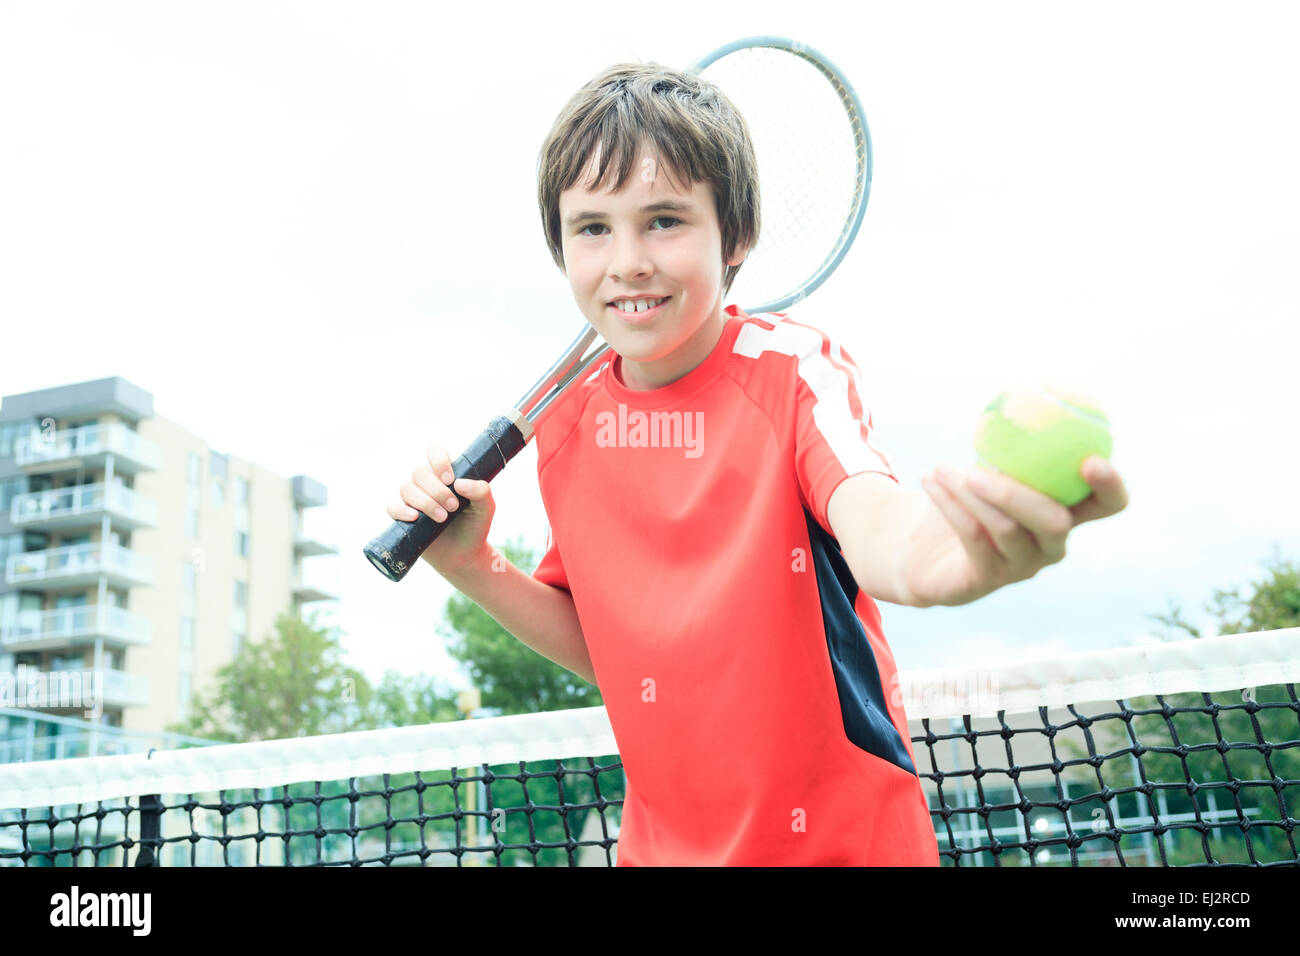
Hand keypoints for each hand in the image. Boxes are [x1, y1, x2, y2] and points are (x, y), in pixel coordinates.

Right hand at [387, 443, 495, 576]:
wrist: (465, 555)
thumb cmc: (475, 527)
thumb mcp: (486, 508)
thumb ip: (481, 491)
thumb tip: (459, 483)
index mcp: (445, 475)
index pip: (434, 452)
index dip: (438, 461)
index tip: (450, 480)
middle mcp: (427, 484)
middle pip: (419, 472)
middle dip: (436, 490)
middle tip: (453, 507)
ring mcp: (413, 501)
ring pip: (406, 488)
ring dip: (425, 502)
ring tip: (442, 518)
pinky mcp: (403, 518)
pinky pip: (392, 507)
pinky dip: (401, 510)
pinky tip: (415, 518)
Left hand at [906, 456, 1128, 606]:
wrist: (929, 548)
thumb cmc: (970, 497)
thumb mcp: (991, 464)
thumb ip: (1010, 439)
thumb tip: (1014, 393)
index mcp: (1067, 512)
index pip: (1108, 505)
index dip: (1109, 487)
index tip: (1092, 460)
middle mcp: (1053, 543)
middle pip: (1055, 522)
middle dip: (1019, 493)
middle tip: (982, 466)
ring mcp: (1024, 565)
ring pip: (1006, 529)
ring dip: (970, 494)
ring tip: (941, 467)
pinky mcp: (989, 579)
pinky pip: (972, 537)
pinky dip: (949, 505)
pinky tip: (929, 481)